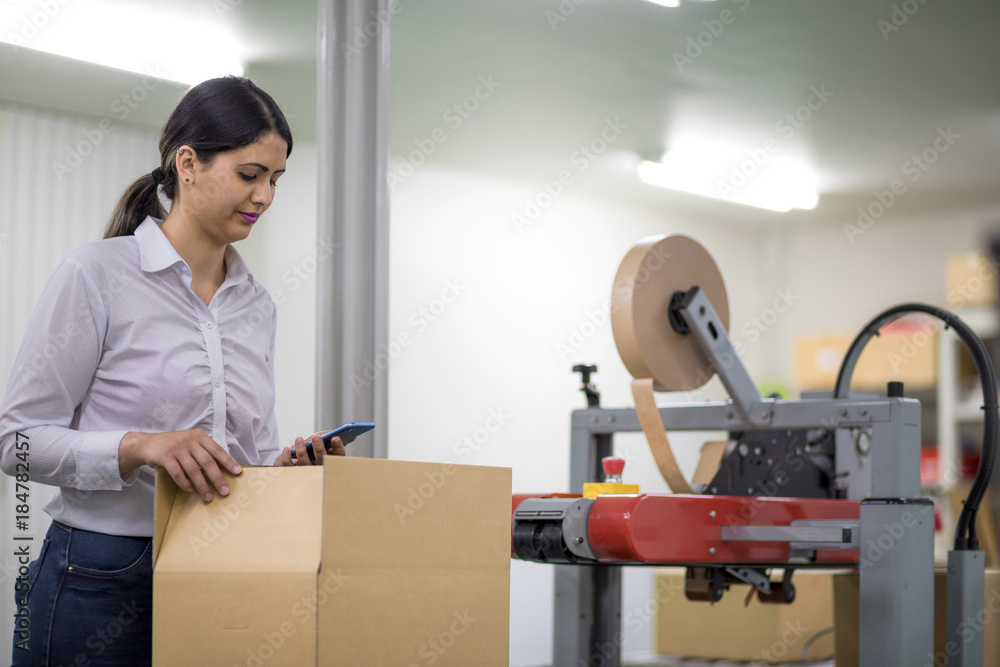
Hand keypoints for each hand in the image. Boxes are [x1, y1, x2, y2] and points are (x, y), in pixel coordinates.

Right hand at [118, 429, 241, 500]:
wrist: (147, 443)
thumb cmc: (173, 445)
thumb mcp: (190, 443)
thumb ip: (204, 452)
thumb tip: (223, 467)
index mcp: (199, 436)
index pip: (217, 450)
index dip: (228, 462)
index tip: (237, 473)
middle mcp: (189, 440)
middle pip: (207, 462)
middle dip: (217, 478)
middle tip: (224, 491)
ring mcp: (177, 448)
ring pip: (193, 469)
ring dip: (202, 485)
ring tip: (208, 496)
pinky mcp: (165, 456)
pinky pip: (177, 473)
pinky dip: (185, 483)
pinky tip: (190, 490)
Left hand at [273, 430, 349, 466]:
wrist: (294, 463)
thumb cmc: (314, 452)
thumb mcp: (326, 445)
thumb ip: (337, 441)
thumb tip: (353, 436)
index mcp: (330, 461)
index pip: (337, 456)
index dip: (337, 447)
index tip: (335, 437)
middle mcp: (319, 469)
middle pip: (321, 461)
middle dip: (319, 449)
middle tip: (316, 438)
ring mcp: (305, 472)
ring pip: (304, 464)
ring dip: (301, 450)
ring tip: (299, 439)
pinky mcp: (291, 473)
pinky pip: (289, 467)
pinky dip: (287, 458)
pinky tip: (288, 449)